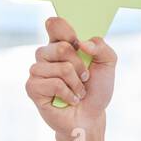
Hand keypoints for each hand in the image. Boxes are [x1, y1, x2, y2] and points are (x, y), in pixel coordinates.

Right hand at [25, 17, 116, 134]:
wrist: (90, 117)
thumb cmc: (96, 89)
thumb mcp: (108, 64)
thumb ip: (101, 47)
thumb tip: (82, 43)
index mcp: (62, 43)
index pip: (54, 24)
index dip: (65, 30)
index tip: (78, 43)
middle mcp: (46, 54)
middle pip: (61, 46)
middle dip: (81, 66)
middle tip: (85, 77)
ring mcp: (37, 70)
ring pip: (61, 68)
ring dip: (77, 83)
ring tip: (78, 91)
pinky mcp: (32, 87)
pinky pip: (54, 84)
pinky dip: (69, 94)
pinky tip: (69, 100)